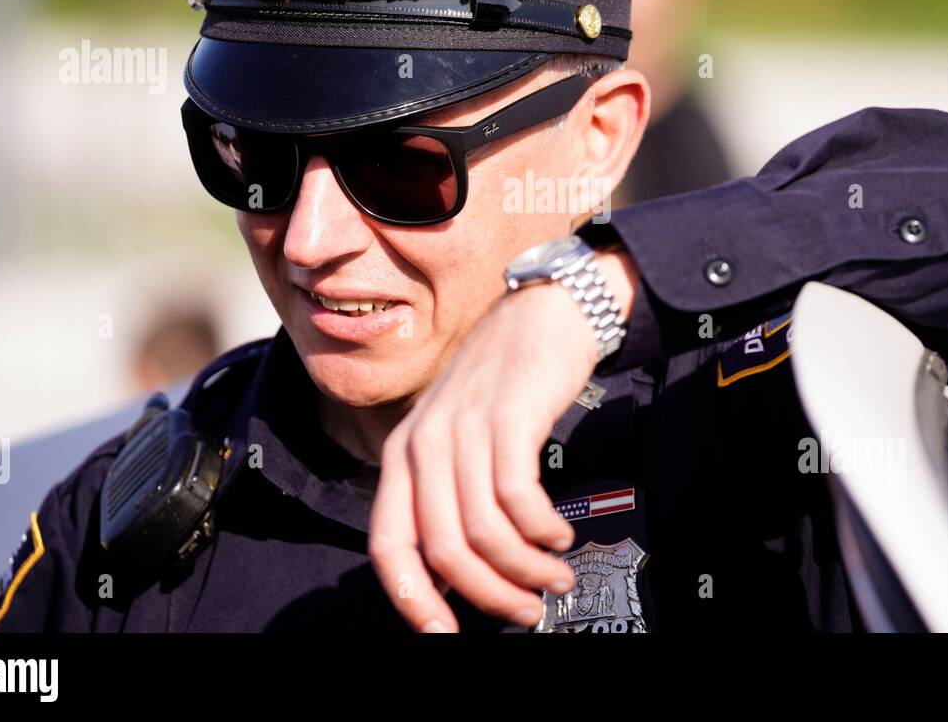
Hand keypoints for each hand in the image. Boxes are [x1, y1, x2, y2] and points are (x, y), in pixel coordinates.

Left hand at [368, 248, 637, 632]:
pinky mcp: (507, 419)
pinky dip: (542, 530)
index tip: (445, 635)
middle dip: (489, 595)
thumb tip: (458, 575)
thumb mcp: (457, 434)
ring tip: (553, 574)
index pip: (389, 546)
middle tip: (526, 609)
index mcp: (402, 455)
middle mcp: (424, 444)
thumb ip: (448, 494)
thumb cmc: (504, 380)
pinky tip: (559, 533)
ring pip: (484, 532)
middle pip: (444, 550)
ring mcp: (464, 429)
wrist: (544, 311)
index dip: (413, 600)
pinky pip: (519, 500)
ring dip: (525, 568)